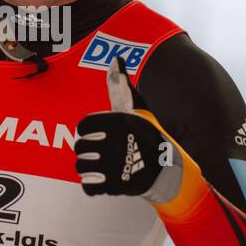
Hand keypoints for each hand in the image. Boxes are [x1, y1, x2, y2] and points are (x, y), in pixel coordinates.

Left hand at [74, 57, 182, 202]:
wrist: (166, 168)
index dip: (88, 131)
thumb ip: (120, 86)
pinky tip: (104, 178)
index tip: (99, 133)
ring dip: (90, 167)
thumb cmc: (147, 134)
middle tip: (104, 150)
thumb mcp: (136, 107)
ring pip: (81, 167)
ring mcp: (116, 166)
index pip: (82, 127)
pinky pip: (88, 186)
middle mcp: (117, 142)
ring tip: (103, 165)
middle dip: (89, 150)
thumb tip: (116, 59)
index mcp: (119, 122)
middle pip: (79, 147)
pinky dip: (93, 184)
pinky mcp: (116, 186)